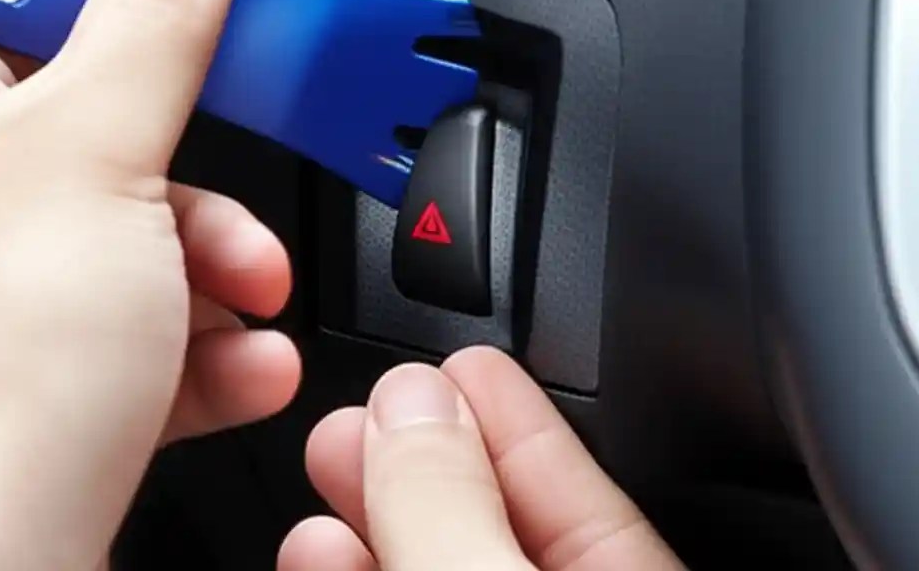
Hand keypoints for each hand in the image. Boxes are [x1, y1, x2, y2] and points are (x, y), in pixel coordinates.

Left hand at [0, 0, 299, 569]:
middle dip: (206, 197)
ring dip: (224, 280)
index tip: (220, 26)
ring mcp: (2, 291)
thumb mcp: (101, 149)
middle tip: (244, 225)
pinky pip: (149, 331)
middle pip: (117, 138)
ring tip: (253, 313)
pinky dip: (211, 349)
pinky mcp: (47, 371)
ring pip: (146, 243)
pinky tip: (247, 370)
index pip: (41, 6)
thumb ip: (155, 24)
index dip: (139, 12)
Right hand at [277, 347, 684, 570]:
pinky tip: (320, 550)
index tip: (462, 367)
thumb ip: (450, 508)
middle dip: (430, 459)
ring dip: (378, 516)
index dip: (524, 425)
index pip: (599, 503)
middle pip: (506, 531)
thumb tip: (417, 407)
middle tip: (374, 404)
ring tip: (332, 456)